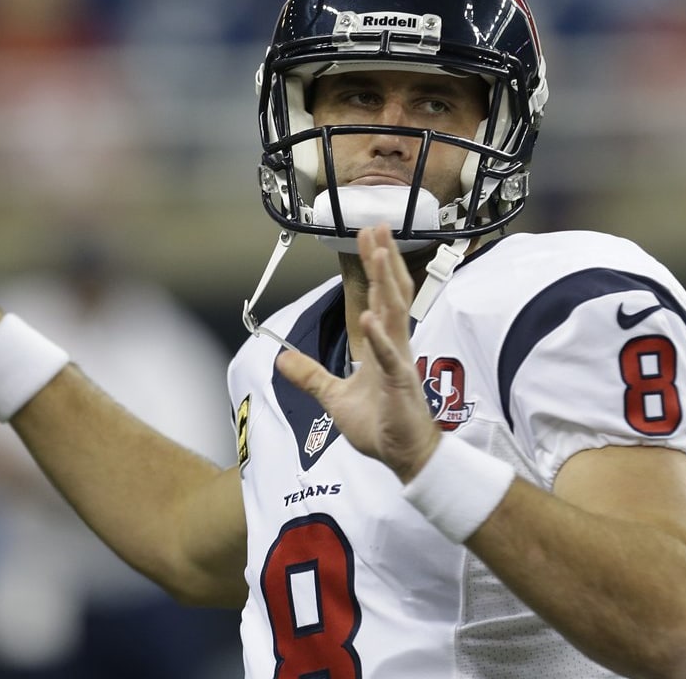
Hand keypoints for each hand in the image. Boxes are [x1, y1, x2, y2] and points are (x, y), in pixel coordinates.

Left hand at [275, 226, 439, 482]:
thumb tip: (281, 360)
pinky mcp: (400, 387)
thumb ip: (311, 376)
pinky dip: (378, 338)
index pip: (382, 298)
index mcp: (383, 347)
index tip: (370, 238)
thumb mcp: (334, 397)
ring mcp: (400, 365)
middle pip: (392, 295)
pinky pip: (390, 359)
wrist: (403, 458)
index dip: (376, 268)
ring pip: (395, 316)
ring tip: (379, 255)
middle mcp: (395, 348)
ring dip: (386, 284)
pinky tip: (368, 319)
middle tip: (377, 227)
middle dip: (384, 261)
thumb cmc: (380, 426)